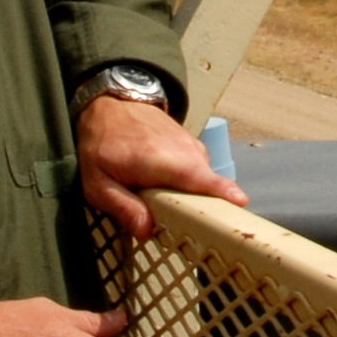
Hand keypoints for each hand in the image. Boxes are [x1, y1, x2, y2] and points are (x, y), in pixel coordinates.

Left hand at [76, 94, 245, 243]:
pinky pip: (201, 174)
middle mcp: (184, 151)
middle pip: (208, 189)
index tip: (240, 204)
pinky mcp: (195, 147)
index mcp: (160, 161)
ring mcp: (193, 147)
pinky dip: (191, 186)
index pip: (199, 177)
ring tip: (170, 209)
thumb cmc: (101, 142)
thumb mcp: (96, 182)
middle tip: (182, 233)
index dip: (222, 191)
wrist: (110, 103)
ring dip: (193, 200)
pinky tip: (170, 190)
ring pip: (204, 183)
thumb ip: (122, 207)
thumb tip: (146, 231)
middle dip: (202, 213)